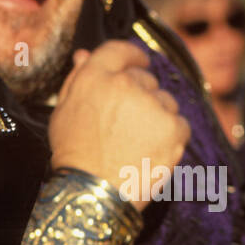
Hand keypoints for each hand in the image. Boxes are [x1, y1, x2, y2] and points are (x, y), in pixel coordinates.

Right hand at [49, 42, 189, 208]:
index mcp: (95, 77)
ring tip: (137, 144)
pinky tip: (152, 152)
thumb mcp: (63, 112)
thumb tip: (84, 54)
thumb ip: (77, 80)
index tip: (138, 63)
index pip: (120, 50)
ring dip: (157, 116)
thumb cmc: (75, 156)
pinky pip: (180, 123)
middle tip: (127, 126)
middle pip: (145, 79)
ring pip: (165, 101)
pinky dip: (171, 137)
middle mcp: (126, 84)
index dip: (132, 56)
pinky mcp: (173, 127)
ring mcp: (152, 105)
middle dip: (140, 96)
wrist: (93, 195)